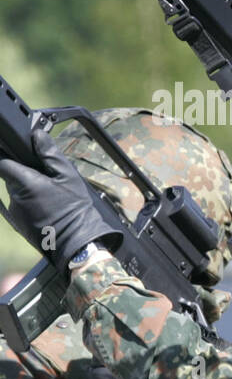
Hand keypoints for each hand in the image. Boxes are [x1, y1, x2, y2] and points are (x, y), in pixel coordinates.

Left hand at [0, 126, 118, 271]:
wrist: (77, 243)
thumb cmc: (75, 209)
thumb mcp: (69, 177)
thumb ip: (50, 154)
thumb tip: (37, 134)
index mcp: (25, 182)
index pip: (3, 162)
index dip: (8, 155)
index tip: (18, 153)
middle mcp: (14, 197)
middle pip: (11, 177)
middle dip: (24, 174)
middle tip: (47, 179)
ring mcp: (14, 212)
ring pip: (16, 192)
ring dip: (28, 189)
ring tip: (51, 198)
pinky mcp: (17, 223)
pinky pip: (19, 207)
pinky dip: (30, 204)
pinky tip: (48, 209)